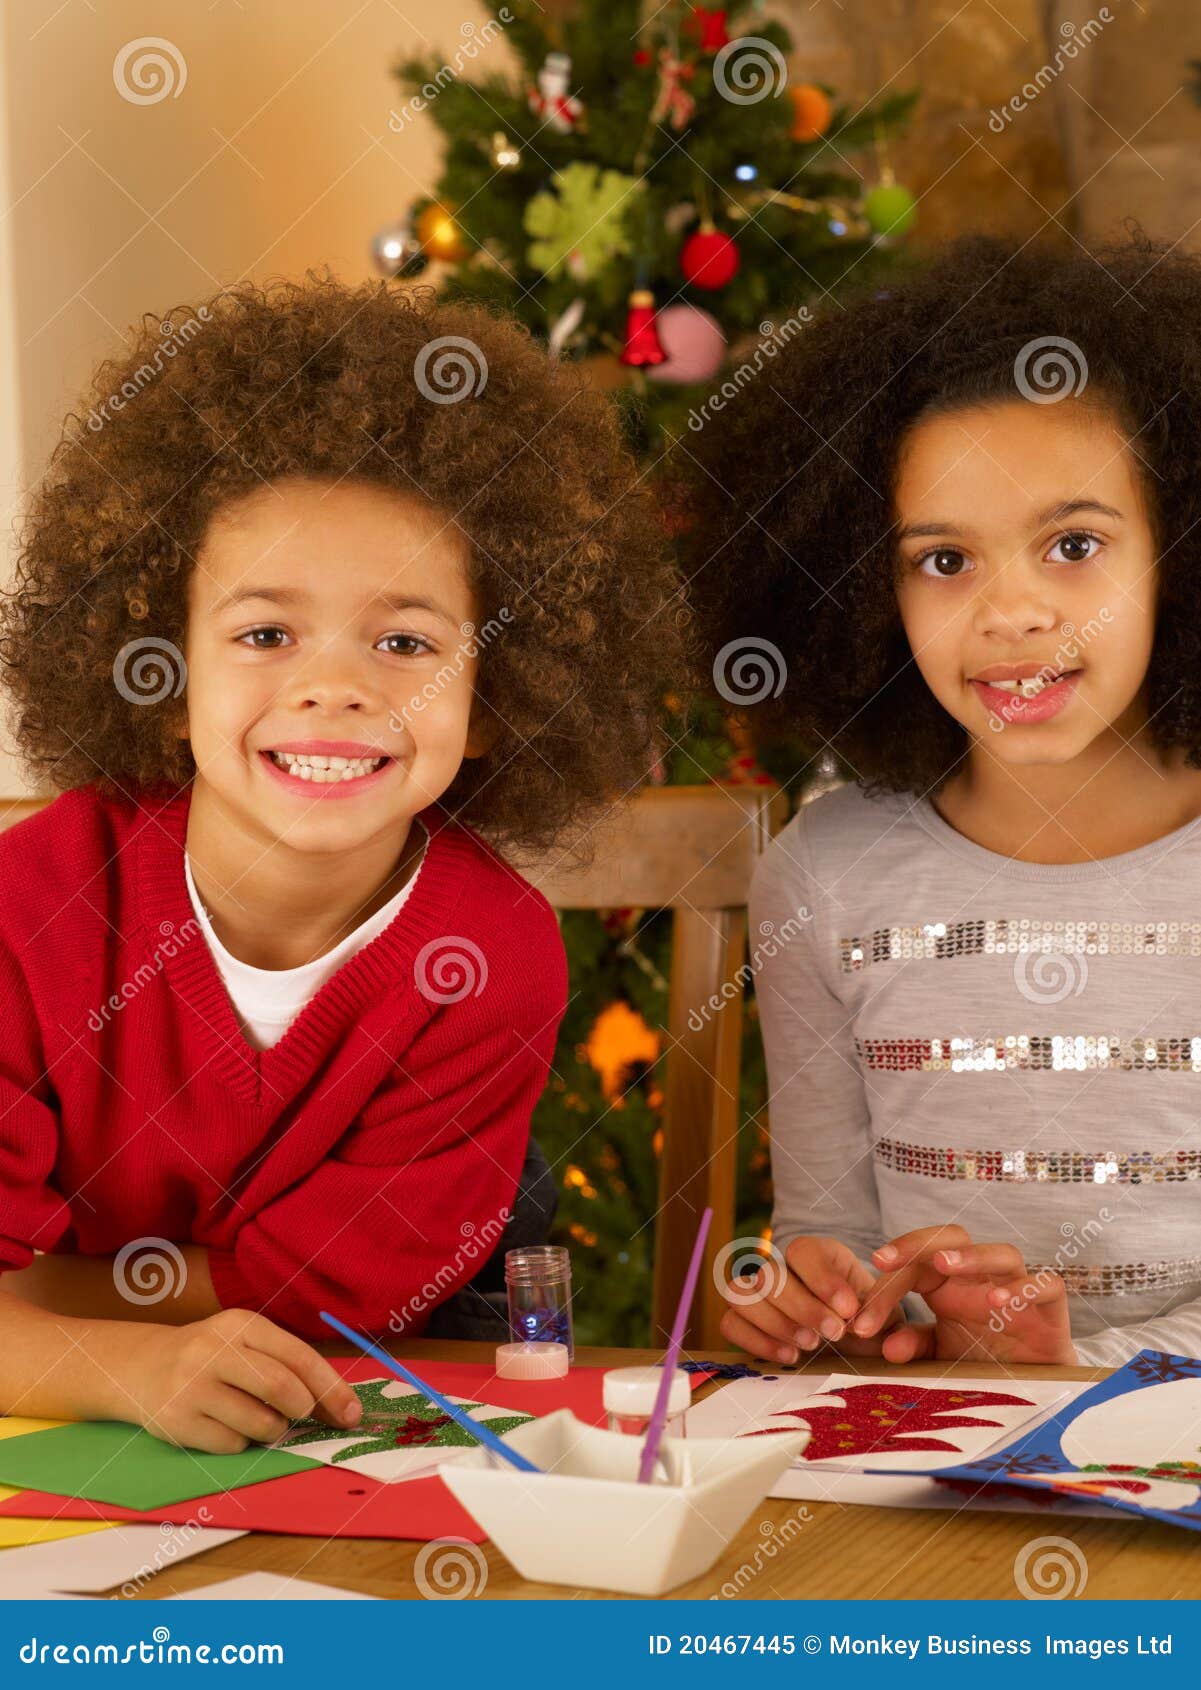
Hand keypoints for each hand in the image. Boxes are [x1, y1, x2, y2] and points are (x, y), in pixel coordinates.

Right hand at [121, 1308, 363, 1452]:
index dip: (331, 1388)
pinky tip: (227, 1424)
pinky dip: (243, 1442)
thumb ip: (289, 1365)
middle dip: (304, 1409)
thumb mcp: (247, 1342)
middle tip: (303, 1416)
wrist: (144, 1367)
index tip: (352, 1413)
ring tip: (259, 1416)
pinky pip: (234, 1445)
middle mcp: (214, 1351)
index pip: (298, 1356)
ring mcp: (192, 1388)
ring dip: (274, 1429)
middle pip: (281, 1388)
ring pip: (261, 1423)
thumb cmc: (214, 1356)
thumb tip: (340, 1405)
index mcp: (241, 1324)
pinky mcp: (178, 1423)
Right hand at [718, 1234, 906, 1364]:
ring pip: (740, 1293)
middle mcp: (781, 1268)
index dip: (822, 1279)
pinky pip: (730, 1323)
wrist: (856, 1337)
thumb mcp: (885, 1312)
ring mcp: (757, 1293)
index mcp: (816, 1254)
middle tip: (834, 1334)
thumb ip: (881, 1314)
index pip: (802, 1250)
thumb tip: (860, 1324)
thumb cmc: (869, 1319)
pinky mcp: (743, 1320)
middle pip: (770, 1274)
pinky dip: (756, 1340)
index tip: (849, 1309)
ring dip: (774, 1322)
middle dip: (802, 1307)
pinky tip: (790, 1356)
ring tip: (809, 1346)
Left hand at [848, 1225, 1077, 1364]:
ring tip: (943, 1265)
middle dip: (917, 1243)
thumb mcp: (942, 1354)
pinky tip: (999, 1300)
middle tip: (885, 1259)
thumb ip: (916, 1345)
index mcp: (948, 1284)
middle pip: (953, 1238)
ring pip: (1001, 1253)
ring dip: (971, 1256)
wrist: (1037, 1385)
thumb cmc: (983, 1358)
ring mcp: (1018, 1286)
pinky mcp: (1052, 1307)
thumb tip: (886, 1347)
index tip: (858, 1316)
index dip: (884, 1285)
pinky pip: (1046, 1285)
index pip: (914, 1266)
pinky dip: (1024, 1287)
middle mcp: (981, 1277)